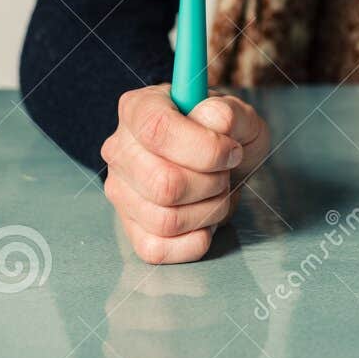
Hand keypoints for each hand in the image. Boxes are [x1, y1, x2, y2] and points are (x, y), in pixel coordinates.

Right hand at [101, 85, 270, 263]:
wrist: (221, 162)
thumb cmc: (225, 135)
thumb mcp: (239, 115)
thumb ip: (229, 112)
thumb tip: (212, 118)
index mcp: (139, 108)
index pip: (157, 130)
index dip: (204, 147)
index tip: (232, 150)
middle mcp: (119, 150)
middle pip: (164, 184)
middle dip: (212, 183)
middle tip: (225, 173)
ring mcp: (120, 191)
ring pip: (165, 220)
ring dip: (208, 211)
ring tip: (216, 193)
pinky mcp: (129, 228)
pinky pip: (159, 249)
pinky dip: (196, 240)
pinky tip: (204, 219)